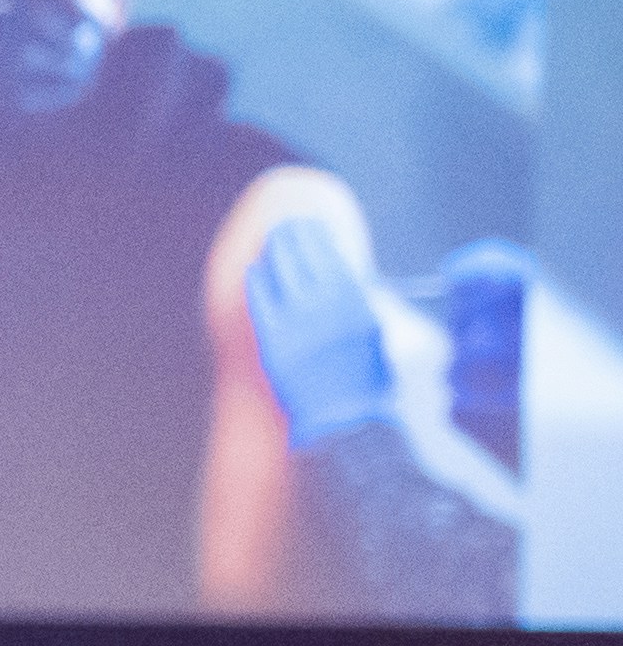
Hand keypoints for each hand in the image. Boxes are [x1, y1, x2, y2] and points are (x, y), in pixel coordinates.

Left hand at [244, 217, 394, 448]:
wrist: (350, 421)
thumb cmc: (375, 379)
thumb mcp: (388, 331)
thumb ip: (372, 300)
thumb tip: (359, 277)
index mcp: (357, 300)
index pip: (332, 252)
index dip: (319, 234)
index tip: (314, 224)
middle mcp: (325, 305)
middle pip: (302, 254)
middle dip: (294, 235)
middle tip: (289, 225)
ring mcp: (295, 322)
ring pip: (278, 271)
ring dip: (275, 251)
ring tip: (274, 241)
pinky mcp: (272, 341)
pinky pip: (259, 299)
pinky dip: (258, 280)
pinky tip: (257, 270)